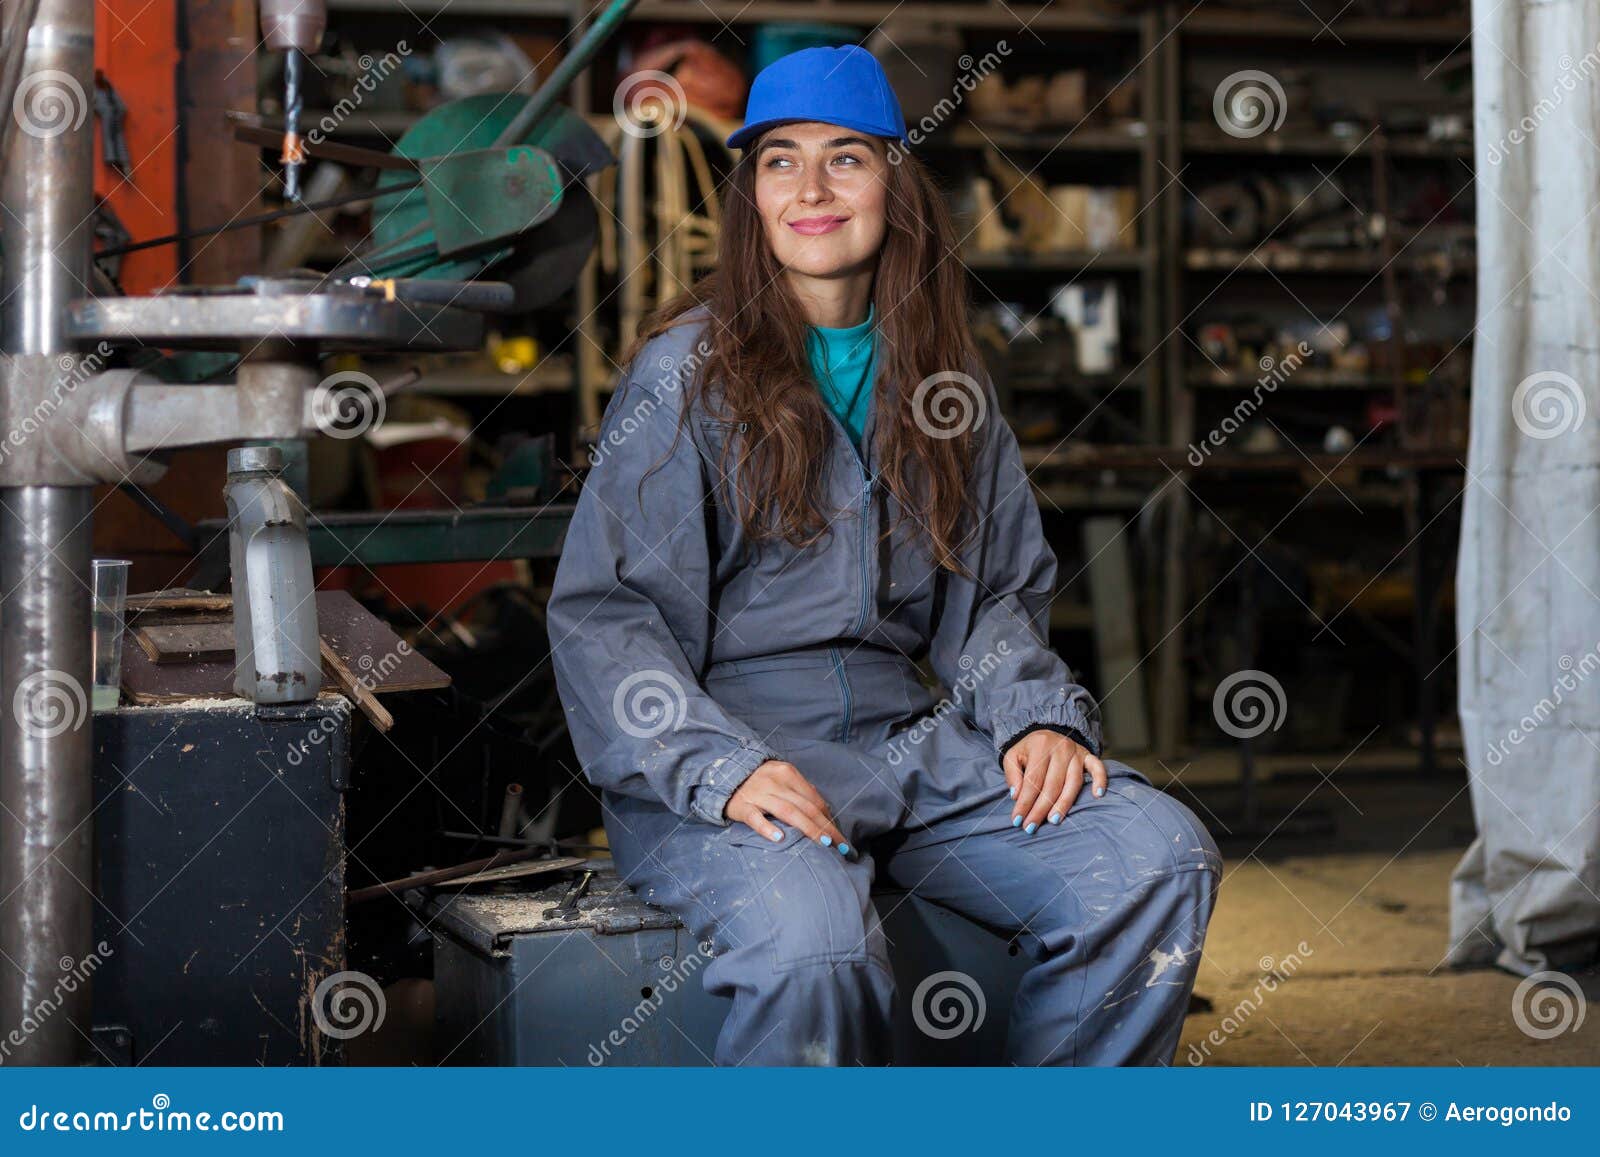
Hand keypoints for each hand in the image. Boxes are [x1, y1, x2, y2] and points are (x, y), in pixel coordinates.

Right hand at [725, 760, 851, 854]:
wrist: (724, 774)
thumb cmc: (758, 780)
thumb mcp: (781, 777)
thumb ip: (800, 790)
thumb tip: (823, 808)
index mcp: (788, 773)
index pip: (814, 799)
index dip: (829, 818)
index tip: (839, 836)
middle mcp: (775, 782)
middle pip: (805, 806)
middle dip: (824, 827)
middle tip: (838, 845)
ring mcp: (758, 794)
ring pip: (787, 812)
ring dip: (807, 828)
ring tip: (822, 843)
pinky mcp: (742, 806)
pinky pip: (755, 818)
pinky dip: (767, 828)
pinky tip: (779, 838)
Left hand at [1002, 730, 1107, 833]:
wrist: (1046, 733)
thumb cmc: (1029, 750)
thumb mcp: (1012, 756)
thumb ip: (1012, 775)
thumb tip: (1017, 796)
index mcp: (1040, 746)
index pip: (1033, 780)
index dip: (1025, 802)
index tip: (1018, 820)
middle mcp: (1060, 748)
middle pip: (1052, 785)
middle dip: (1040, 809)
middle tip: (1031, 827)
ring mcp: (1076, 753)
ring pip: (1073, 783)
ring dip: (1064, 804)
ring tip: (1053, 820)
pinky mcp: (1088, 756)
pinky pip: (1098, 768)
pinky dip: (1100, 780)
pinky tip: (1097, 795)